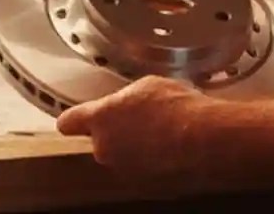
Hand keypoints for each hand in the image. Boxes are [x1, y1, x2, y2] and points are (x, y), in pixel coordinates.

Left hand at [55, 76, 211, 179]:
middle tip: (142, 119)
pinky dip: (152, 163)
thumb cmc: (177, 107)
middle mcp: (104, 148)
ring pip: (123, 157)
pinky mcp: (144, 187)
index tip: (77, 118)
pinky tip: (172, 150)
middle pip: (100, 140)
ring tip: (164, 134)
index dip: (75, 119)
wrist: (204, 141)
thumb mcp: (147, 86)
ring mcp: (124, 170)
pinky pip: (142, 170)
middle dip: (116, 132)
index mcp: (100, 119)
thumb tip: (128, 104)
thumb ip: (126, 98)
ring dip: (136, 148)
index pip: (69, 122)